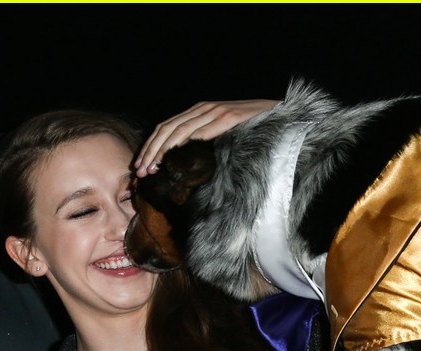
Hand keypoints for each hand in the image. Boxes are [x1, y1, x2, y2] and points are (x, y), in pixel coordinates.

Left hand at [135, 99, 277, 175]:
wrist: (281, 113)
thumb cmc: (255, 128)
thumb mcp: (226, 133)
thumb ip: (209, 140)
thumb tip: (191, 162)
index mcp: (200, 111)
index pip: (166, 127)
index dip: (151, 147)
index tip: (142, 166)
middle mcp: (202, 108)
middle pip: (165, 129)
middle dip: (149, 152)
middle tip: (140, 172)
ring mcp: (213, 111)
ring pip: (176, 131)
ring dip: (159, 152)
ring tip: (150, 170)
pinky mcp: (226, 117)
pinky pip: (198, 132)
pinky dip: (181, 146)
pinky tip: (171, 160)